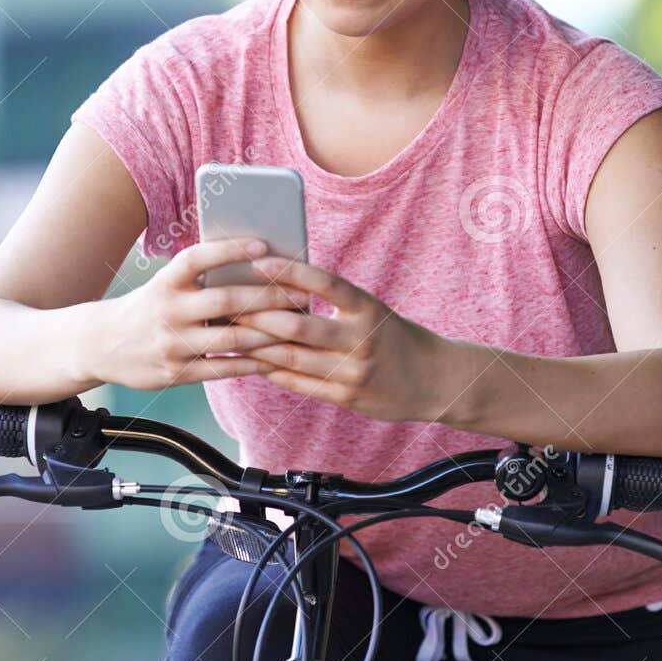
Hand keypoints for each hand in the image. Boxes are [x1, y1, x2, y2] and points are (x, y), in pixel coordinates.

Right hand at [96, 238, 309, 391]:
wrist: (100, 345)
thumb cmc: (148, 308)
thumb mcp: (164, 286)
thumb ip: (199, 279)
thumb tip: (254, 266)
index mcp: (165, 282)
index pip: (199, 258)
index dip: (230, 249)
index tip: (264, 244)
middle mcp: (168, 310)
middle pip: (227, 300)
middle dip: (269, 297)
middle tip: (302, 294)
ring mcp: (172, 344)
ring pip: (232, 338)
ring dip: (269, 333)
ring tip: (297, 326)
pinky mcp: (176, 373)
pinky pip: (224, 368)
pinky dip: (252, 363)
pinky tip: (275, 358)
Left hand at [231, 254, 451, 422]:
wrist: (435, 380)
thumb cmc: (395, 337)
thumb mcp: (372, 311)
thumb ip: (336, 302)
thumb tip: (284, 285)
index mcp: (368, 308)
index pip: (325, 283)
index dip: (290, 271)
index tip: (258, 261)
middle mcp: (362, 339)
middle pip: (299, 326)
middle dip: (258, 316)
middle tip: (227, 305)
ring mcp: (354, 372)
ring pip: (293, 358)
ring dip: (258, 346)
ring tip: (231, 334)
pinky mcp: (348, 398)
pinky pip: (301, 384)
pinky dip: (273, 372)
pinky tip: (253, 361)